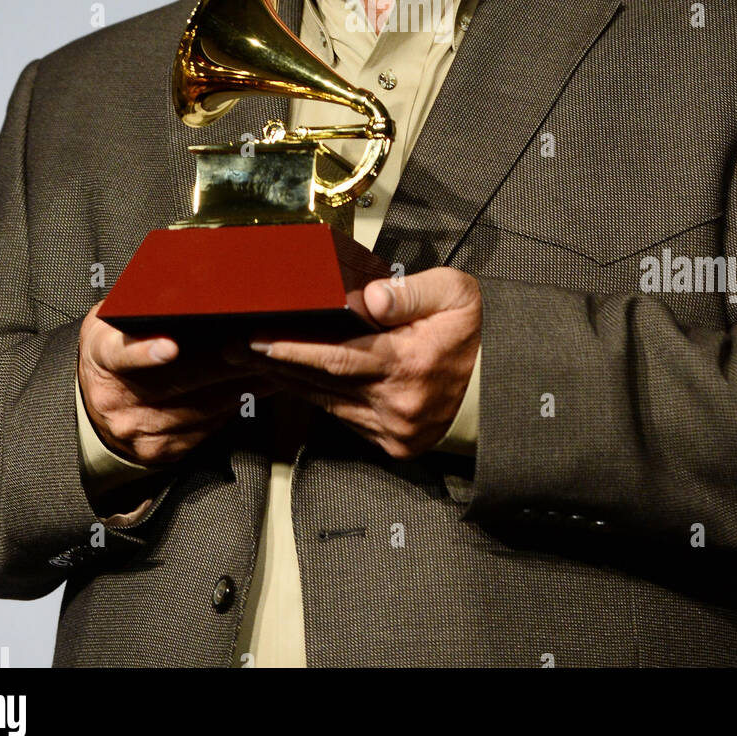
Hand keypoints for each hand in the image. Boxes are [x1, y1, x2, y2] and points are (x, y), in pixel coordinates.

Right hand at [77, 301, 279, 466]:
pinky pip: (209, 426)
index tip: (170, 347)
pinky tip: (256, 386)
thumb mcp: (112, 320)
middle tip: (257, 343)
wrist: (95, 403)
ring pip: (202, 407)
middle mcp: (117, 399)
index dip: (145, 352)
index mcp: (104, 356)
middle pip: (179, 382)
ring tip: (269, 362)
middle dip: (224, 362)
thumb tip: (185, 283)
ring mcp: (140, 429)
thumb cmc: (115, 349)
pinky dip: (236, 403)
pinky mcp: (163, 449)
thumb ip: (139, 305)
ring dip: (240, 383)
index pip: (121, 354)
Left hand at [245, 268, 481, 459]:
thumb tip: (369, 297)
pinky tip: (294, 382)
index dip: (294, 348)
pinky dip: (315, 399)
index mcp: (407, 362)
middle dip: (275, 363)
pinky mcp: (393, 444)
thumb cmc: (473, 334)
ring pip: (327, 402)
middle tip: (234, 348)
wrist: (502, 385)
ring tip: (252, 361)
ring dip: (289, 382)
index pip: (337, 357)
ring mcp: (393, 428)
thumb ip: (410, 291)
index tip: (257, 339)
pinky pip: (343, 418)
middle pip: (322, 382)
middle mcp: (395, 401)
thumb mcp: (455, 295)